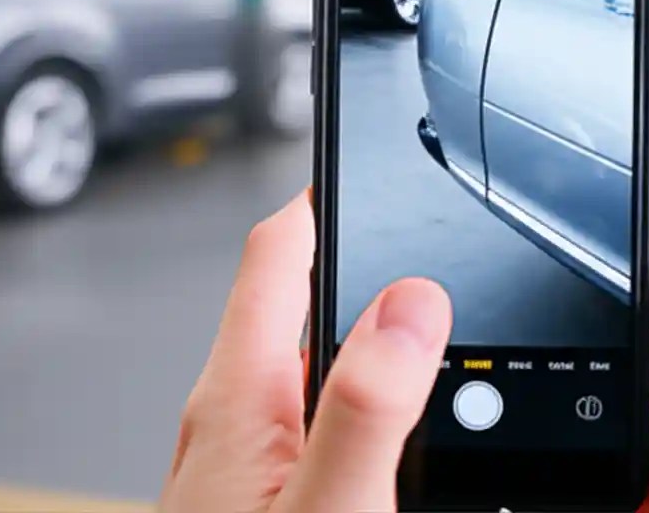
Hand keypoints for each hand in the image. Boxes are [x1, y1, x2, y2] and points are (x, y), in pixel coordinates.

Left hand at [159, 190, 452, 512]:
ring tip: (419, 328)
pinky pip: (308, 416)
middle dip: (358, 267)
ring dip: (360, 335)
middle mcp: (229, 423)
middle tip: (418, 247)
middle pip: (291, 302)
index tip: (368, 170)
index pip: (273, 258)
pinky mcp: (258, 492)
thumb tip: (410, 305)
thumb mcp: (327, 507)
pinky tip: (387, 423)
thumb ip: (365, 409)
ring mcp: (241, 461)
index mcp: (237, 404)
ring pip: (304, 363)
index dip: (323, 201)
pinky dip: (354, 396)